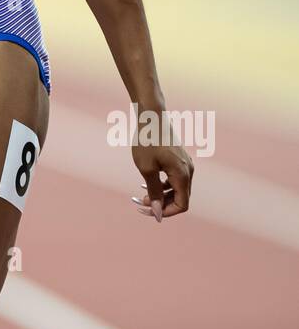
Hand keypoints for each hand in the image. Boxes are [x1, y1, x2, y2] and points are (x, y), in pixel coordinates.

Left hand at [130, 107, 193, 221]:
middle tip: (141, 204)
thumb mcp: (147, 169)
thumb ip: (154, 192)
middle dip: (161, 204)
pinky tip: (147, 184)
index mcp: (183, 175)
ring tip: (142, 196)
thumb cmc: (147, 141)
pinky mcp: (179, 159)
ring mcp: (185, 164)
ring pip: (176, 189)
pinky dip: (162, 185)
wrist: (151, 116)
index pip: (182, 205)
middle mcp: (188, 171)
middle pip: (180, 198)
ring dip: (161, 195)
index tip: (148, 211)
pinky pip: (174, 179)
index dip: (166, 212)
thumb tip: (157, 213)